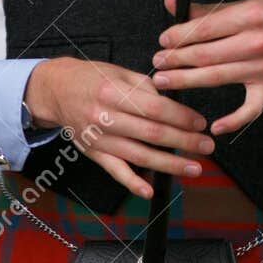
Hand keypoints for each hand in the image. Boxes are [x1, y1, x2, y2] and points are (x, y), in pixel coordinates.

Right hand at [24, 57, 215, 199]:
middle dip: (184, 141)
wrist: (56, 90)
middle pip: (151, 133)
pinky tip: (151, 190)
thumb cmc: (90, 77)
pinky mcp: (94, 154)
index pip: (155, 108)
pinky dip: (133, 182)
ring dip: (169, 164)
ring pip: (139, 155)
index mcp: (114, 92)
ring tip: (194, 168)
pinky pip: (115, 171)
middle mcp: (105, 117)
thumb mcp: (118, 72)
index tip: (200, 122)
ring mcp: (99, 139)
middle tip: (207, 146)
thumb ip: (146, 87)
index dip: (181, 117)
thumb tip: (173, 103)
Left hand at [152, 0, 262, 133]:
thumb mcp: (248, 3)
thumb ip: (209, 10)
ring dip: (188, 80)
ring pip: (218, 78)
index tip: (163, 40)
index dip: (179, 36)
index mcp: (249, 16)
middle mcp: (256, 42)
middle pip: (207, 55)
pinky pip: (250, 109)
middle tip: (158, 62)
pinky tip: (215, 126)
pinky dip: (233, 120)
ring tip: (166, 81)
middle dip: (177, 59)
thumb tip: (175, 5)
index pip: (205, 28)